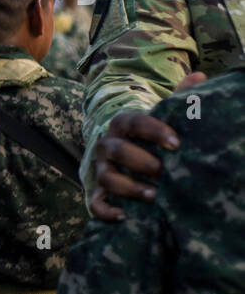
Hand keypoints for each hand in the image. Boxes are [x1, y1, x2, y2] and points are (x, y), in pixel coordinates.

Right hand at [89, 72, 204, 221]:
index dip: (154, 132)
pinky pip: (95, 202)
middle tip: (166, 172)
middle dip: (142, 163)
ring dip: (129, 187)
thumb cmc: (149, 132)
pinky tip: (124, 216)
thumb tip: (199, 77)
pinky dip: (106, 210)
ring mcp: (101, 168)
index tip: (176, 143)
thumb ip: (178, 96)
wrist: (121, 145)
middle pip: (117, 151)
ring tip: (154, 196)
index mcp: (122, 123)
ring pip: (107, 178)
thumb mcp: (161, 112)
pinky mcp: (97, 190)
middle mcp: (107, 145)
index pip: (134, 123)